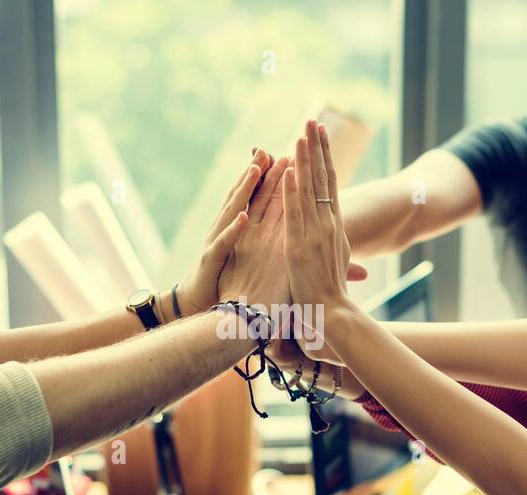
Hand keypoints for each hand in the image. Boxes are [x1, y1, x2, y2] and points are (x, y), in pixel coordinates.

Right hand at [216, 155, 293, 309]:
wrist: (221, 314)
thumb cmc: (245, 290)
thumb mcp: (270, 265)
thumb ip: (287, 247)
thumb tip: (312, 238)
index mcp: (252, 232)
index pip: (265, 199)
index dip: (276, 178)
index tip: (291, 157)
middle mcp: (237, 233)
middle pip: (249, 197)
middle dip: (259, 173)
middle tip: (270, 149)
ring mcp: (223, 243)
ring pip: (234, 211)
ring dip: (245, 190)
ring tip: (255, 169)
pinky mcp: (214, 259)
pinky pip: (225, 243)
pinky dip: (233, 229)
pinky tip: (243, 217)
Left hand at [284, 120, 356, 342]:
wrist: (332, 313)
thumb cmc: (331, 291)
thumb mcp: (336, 259)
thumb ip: (333, 239)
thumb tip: (335, 227)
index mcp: (334, 225)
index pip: (330, 182)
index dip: (325, 157)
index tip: (322, 135)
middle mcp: (327, 223)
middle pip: (323, 178)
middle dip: (318, 148)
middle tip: (314, 121)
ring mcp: (314, 233)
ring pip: (310, 189)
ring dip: (305, 161)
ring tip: (301, 135)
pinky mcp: (300, 245)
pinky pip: (295, 213)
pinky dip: (291, 191)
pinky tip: (288, 171)